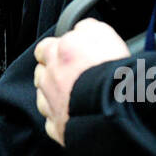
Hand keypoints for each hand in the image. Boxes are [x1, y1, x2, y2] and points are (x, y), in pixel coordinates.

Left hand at [33, 19, 129, 145]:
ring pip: (44, 98)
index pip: (44, 47)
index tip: (66, 53)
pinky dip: (62, 119)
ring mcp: (51, 104)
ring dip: (55, 96)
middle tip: (73, 76)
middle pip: (41, 73)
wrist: (114, 105)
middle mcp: (49, 78)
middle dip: (52, 73)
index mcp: (57, 54)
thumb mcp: (101, 32)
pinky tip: (75, 116)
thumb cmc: (109, 69)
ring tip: (75, 96)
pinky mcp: (59, 128)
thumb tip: (81, 28)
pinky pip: (53, 122)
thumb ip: (86, 28)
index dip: (54, 49)